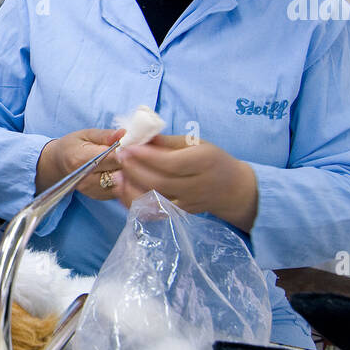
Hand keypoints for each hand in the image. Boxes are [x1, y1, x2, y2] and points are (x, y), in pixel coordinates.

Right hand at [36, 127, 125, 199]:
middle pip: (119, 172)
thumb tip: (123, 133)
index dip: (127, 151)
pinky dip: (125, 181)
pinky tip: (123, 172)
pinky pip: (120, 191)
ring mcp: (91, 190)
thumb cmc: (72, 146)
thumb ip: (105, 135)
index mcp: (81, 159)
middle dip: (131, 162)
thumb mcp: (86, 134)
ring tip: (129, 162)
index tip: (133, 144)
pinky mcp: (98, 196)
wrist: (58, 164)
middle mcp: (85, 179)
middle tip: (135, 152)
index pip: (113, 158)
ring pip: (122, 184)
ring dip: (129, 173)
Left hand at [110, 135, 259, 231]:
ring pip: (154, 201)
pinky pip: (154, 213)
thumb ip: (167, 141)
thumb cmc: (212, 160)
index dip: (147, 156)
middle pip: (160, 183)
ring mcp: (187, 203)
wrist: (232, 189)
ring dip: (131, 189)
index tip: (128, 147)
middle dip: (134, 169)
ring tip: (117, 175)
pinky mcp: (179, 214)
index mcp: (203, 163)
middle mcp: (196, 186)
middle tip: (119, 156)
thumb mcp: (195, 144)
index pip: (172, 163)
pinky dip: (135, 204)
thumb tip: (139, 135)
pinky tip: (123, 191)